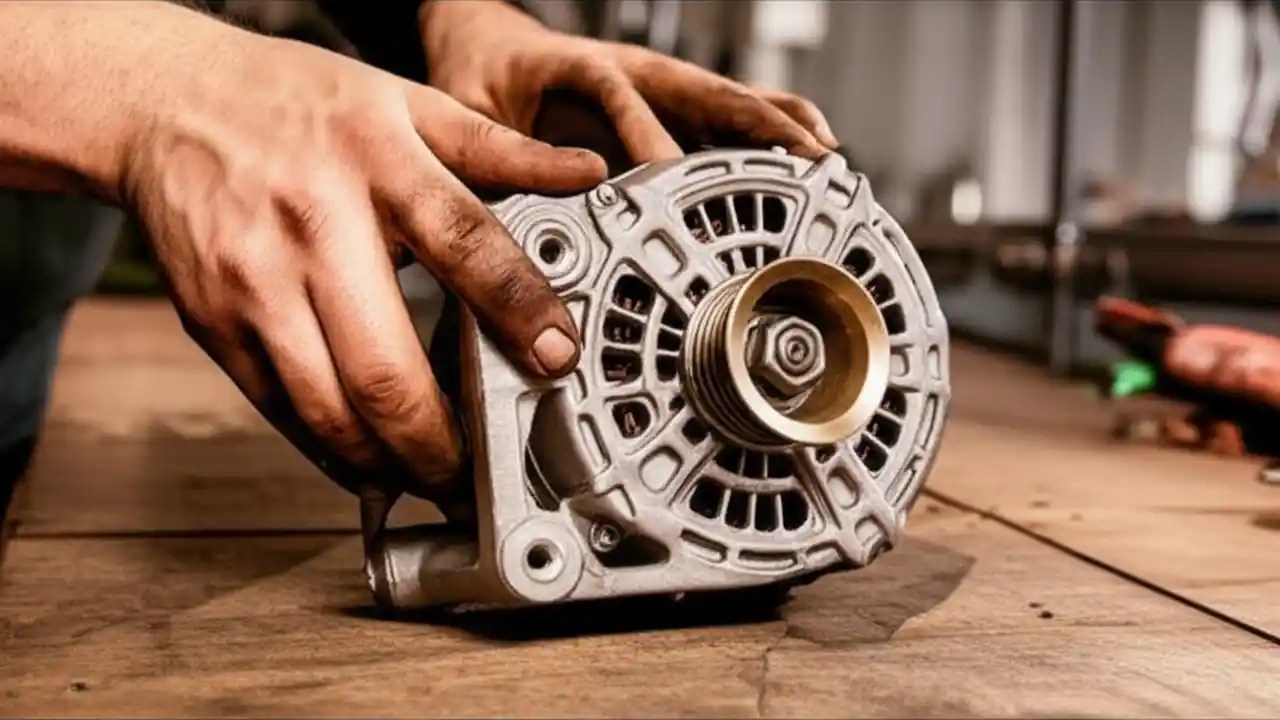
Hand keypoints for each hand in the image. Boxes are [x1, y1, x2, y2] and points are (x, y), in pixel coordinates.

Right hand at [115, 10, 606, 501]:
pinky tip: (363, 461)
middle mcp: (313, 227)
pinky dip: (327, 449)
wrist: (164, 104)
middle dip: (440, 444)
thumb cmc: (297, 104)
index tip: (557, 358)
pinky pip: (278, 409)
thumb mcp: (406, 102)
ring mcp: (254, 282)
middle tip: (475, 475)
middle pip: (384, 367)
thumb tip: (585, 174)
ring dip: (385, 464)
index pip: (464, 243)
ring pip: (327, 408)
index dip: (520, 308)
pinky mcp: (213, 322)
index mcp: (377, 163)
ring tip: (425, 479)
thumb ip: (498, 148)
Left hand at [420, 0, 838, 165]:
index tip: (663, 175)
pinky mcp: (667, 102)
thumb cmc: (481, 80)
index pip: (616, 94)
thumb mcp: (469, 120)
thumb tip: (500, 227)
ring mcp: (655, 86)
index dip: (643, 132)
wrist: (487, 46)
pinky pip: (728, 109)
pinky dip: (771, 127)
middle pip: (700, 91)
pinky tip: (810, 148)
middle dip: (751, 126)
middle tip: (796, 161)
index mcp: (575, 69)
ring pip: (726, 97)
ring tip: (823, 158)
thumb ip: (489, 165)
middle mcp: (628, 72)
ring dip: (777, 125)